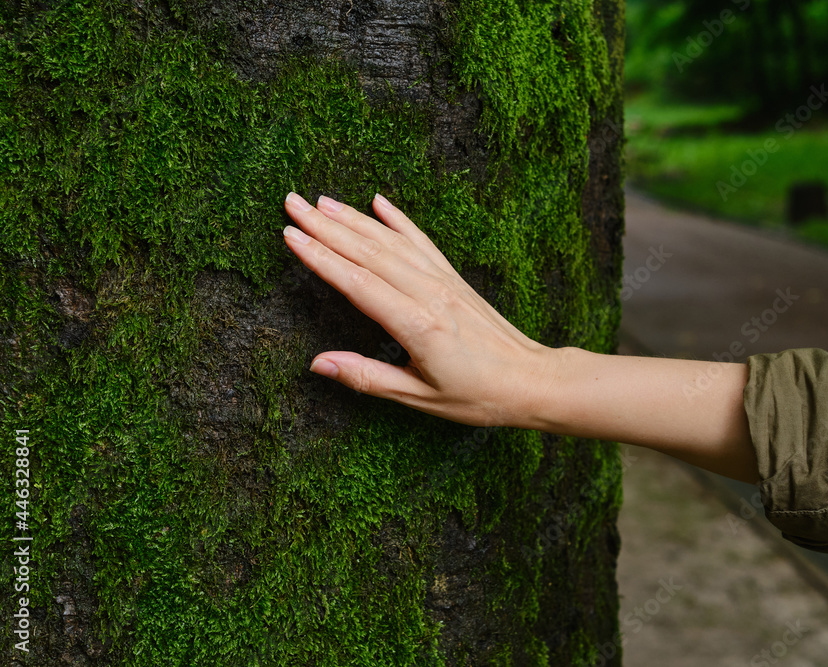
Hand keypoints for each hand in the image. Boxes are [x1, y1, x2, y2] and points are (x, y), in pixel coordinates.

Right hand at [281, 191, 559, 427]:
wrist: (532, 381)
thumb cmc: (479, 396)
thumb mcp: (419, 398)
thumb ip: (367, 378)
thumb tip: (319, 364)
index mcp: (418, 325)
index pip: (359, 284)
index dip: (322, 258)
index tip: (290, 236)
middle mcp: (431, 295)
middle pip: (370, 253)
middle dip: (327, 227)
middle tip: (292, 204)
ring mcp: (444, 282)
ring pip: (392, 242)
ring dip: (354, 219)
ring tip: (321, 201)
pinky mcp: (455, 279)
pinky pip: (422, 242)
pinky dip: (400, 220)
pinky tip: (379, 202)